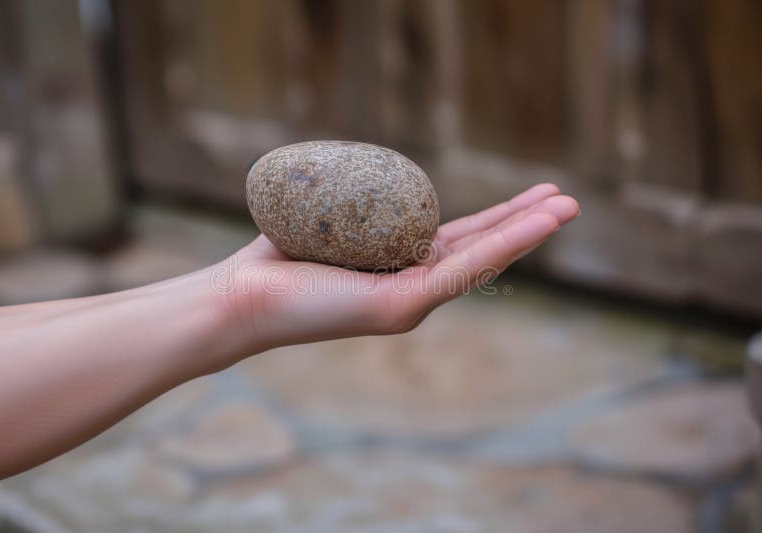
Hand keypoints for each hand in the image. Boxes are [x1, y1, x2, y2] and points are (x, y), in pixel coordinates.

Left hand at [215, 183, 578, 357]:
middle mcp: (412, 289)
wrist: (242, 298)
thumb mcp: (332, 223)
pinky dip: (503, 245)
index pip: (459, 240)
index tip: (533, 194)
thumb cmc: (278, 259)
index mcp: (399, 269)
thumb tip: (365, 174)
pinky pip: (460, 269)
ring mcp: (410, 301)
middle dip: (524, 224)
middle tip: (568, 200)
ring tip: (568, 207)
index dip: (499, 218)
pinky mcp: (400, 306)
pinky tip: (536, 225)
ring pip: (481, 260)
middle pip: (480, 250)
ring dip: (527, 233)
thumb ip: (360, 207)